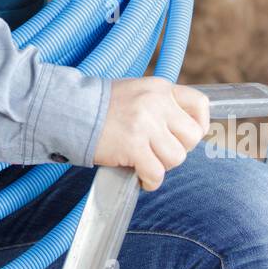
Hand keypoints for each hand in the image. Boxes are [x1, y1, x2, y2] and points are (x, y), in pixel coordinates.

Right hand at [93, 77, 209, 190]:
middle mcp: (156, 103)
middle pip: (192, 137)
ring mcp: (145, 124)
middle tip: (158, 151)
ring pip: (176, 158)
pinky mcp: (133, 145)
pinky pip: (156, 173)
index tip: (186, 136)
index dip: (200, 124)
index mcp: (159, 88)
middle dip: (178, 149)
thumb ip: (158, 105)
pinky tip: (140, 176)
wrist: (68, 110)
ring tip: (145, 162)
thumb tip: (179, 129)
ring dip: (161, 165)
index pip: (199, 104)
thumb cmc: (99, 106)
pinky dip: (150, 180)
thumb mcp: (135, 92)